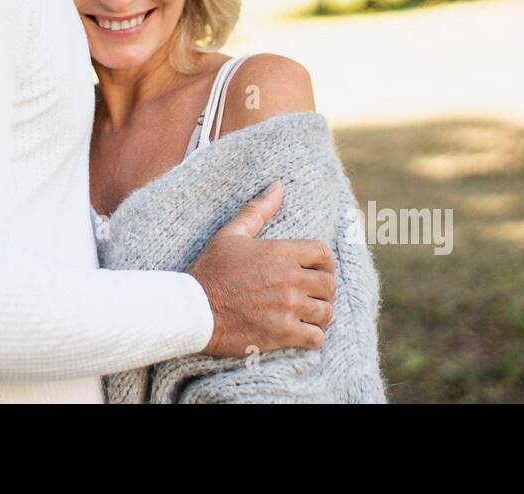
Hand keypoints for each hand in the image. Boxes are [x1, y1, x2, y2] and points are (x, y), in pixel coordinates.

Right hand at [186, 181, 336, 356]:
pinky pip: (315, 337)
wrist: (194, 310)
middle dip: (323, 289)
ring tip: (309, 314)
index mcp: (280, 252)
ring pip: (326, 311)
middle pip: (328, 284)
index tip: (317, 270)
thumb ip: (257, 211)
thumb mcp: (231, 234)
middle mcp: (290, 279)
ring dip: (320, 313)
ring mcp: (288, 307)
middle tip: (312, 294)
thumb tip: (277, 186)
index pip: (322, 253)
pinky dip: (313, 336)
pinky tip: (303, 332)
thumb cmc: (211, 270)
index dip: (324, 262)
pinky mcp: (283, 333)